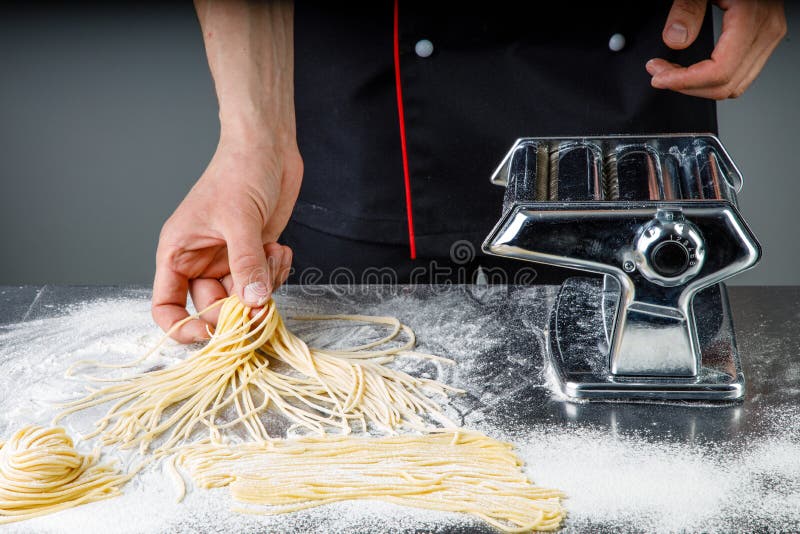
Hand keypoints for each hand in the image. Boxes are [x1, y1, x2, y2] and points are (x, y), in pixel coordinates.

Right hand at [152, 139, 302, 342]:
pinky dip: (276, 273)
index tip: (212, 333)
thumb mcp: (239, 219)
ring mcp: (229, 260)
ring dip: (264, 285)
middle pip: (213, 309)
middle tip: (260, 295)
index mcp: (179, 253)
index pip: (166, 306)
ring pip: (244, 299)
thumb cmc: (239, 170)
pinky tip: (280, 248)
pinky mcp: (255, 256)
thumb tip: (253, 302)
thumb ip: (246, 262)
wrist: (268, 147)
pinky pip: (264, 283)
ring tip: (272, 254)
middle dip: (239, 307)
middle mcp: (200, 262)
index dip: (183, 328)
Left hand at [646, 0, 785, 98]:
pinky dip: (712, 80)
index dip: (685, 82)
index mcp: (751, 18)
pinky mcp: (763, 39)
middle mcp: (766, 32)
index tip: (659, 78)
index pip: (719, 71)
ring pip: (734, 86)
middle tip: (659, 73)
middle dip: (686, 86)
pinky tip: (692, 71)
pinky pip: (739, 74)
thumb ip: (687, 8)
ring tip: (671, 74)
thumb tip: (675, 40)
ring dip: (698, 87)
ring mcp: (768, 37)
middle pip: (725, 85)